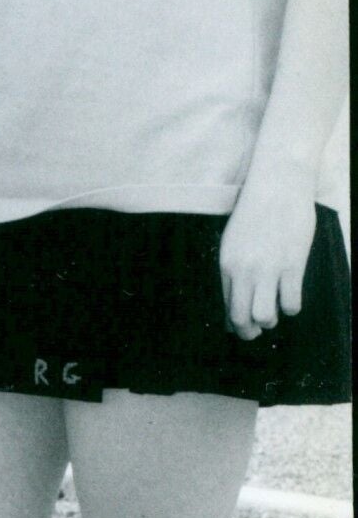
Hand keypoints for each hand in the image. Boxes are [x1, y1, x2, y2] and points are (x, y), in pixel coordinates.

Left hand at [219, 174, 316, 339]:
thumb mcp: (233, 241)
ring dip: (271, 320)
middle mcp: (243, 271)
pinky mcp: (292, 265)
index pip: (225, 307)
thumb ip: (234, 270)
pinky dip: (292, 307)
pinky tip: (291, 296)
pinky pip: (291, 304)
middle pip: (241, 319)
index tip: (241, 327)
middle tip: (256, 332)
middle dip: (248, 332)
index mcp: (226, 264)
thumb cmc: (255, 212)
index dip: (234, 323)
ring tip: (275, 309)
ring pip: (265, 317)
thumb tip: (234, 303)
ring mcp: (268, 269)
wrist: (277, 185)